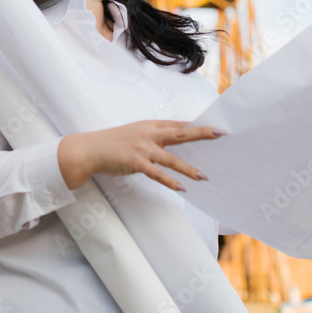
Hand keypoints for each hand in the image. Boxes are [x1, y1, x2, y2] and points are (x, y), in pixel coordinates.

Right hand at [57, 120, 226, 191]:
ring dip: (189, 168)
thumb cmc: (113, 142)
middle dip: (202, 133)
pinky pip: (157, 174)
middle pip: (181, 133)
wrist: (90, 149)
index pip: (178, 124)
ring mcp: (143, 148)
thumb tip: (174, 137)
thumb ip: (154, 135)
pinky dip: (170, 181)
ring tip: (204, 176)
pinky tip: (182, 188)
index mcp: (150, 125)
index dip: (197, 124)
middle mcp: (149, 134)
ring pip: (172, 158)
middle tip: (221, 134)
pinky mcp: (135, 162)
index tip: (216, 125)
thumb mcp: (136, 132)